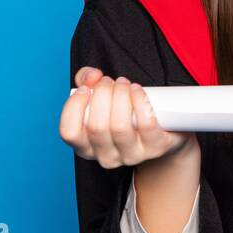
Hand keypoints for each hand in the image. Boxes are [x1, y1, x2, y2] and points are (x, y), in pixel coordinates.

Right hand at [60, 66, 196, 168]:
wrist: (163, 130)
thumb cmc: (125, 113)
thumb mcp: (101, 97)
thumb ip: (86, 80)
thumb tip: (92, 76)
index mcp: (86, 147)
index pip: (69, 133)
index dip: (74, 107)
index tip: (85, 89)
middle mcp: (106, 156)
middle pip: (97, 127)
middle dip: (102, 94)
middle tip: (110, 82)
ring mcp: (131, 155)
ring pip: (120, 127)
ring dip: (121, 96)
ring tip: (124, 84)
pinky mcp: (154, 148)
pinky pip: (145, 125)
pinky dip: (139, 101)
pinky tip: (137, 90)